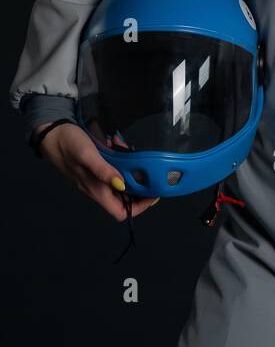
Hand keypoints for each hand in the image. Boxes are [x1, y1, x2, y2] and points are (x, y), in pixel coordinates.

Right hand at [34, 123, 159, 221]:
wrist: (50, 134)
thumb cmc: (67, 144)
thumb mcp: (87, 154)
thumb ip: (103, 170)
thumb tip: (122, 186)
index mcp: (95, 190)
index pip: (120, 212)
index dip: (138, 208)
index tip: (153, 194)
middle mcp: (96, 188)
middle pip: (124, 199)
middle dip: (138, 185)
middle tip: (148, 168)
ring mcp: (96, 179)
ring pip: (120, 182)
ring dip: (129, 169)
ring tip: (129, 151)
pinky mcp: (95, 168)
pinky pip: (113, 169)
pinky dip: (120, 160)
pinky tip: (118, 145)